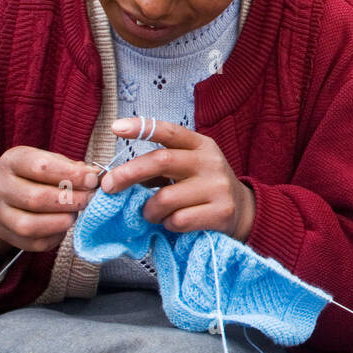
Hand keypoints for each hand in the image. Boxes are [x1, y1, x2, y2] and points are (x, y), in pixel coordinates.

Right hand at [0, 146, 99, 275]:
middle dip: (71, 200)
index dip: (72, 175)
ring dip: (62, 221)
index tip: (92, 180)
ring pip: (30, 225)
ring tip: (76, 213)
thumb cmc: (33, 175)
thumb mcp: (48, 160)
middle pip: (36, 198)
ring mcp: (0, 214)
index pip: (41, 167)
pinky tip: (64, 225)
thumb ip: (72, 167)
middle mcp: (0, 188)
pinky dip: (56, 236)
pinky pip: (35, 243)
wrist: (2, 195)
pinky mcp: (8, 236)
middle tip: (89, 199)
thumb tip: (95, 177)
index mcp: (12, 162)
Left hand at [100, 118, 255, 240]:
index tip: (115, 128)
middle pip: (162, 161)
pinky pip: (178, 220)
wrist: (244, 211)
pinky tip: (173, 223)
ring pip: (165, 198)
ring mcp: (217, 187)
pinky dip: (168, 225)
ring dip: (149, 210)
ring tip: (152, 214)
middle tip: (109, 187)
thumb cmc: (204, 187)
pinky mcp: (221, 212)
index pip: (169, 131)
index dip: (142, 127)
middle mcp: (210, 162)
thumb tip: (118, 177)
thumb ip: (161, 167)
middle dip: (128, 174)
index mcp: (200, 145)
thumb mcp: (189, 168)